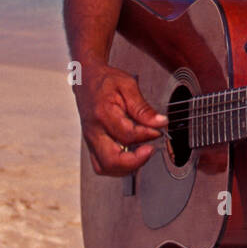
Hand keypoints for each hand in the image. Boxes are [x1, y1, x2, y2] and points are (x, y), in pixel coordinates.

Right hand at [76, 61, 167, 176]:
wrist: (86, 79)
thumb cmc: (105, 81)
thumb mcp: (128, 86)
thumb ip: (143, 107)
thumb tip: (160, 122)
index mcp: (103, 114)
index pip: (127, 135)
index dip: (147, 135)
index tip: (158, 129)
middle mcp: (94, 131)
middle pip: (111, 160)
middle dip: (135, 161)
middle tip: (150, 149)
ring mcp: (91, 140)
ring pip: (105, 167)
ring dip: (126, 167)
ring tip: (142, 153)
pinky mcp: (91, 145)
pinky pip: (101, 165)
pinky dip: (118, 167)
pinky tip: (131, 157)